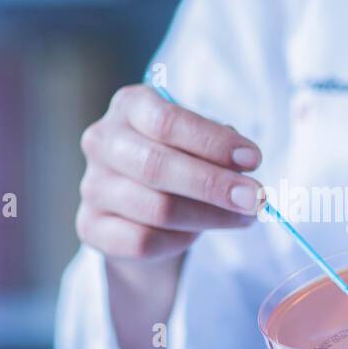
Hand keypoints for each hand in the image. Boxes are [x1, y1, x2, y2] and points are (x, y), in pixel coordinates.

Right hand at [76, 84, 264, 268]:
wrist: (142, 208)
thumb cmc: (180, 161)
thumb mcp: (199, 143)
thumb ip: (217, 147)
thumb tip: (243, 166)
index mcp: (130, 106)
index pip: (167, 121)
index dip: (213, 142)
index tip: (253, 160)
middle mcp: (103, 141)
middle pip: (157, 166)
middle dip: (215, 185)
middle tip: (257, 198)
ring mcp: (92, 186)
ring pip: (157, 209)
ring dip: (210, 217)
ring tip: (242, 219)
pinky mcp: (90, 226)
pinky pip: (143, 241)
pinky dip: (179, 241)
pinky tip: (197, 234)